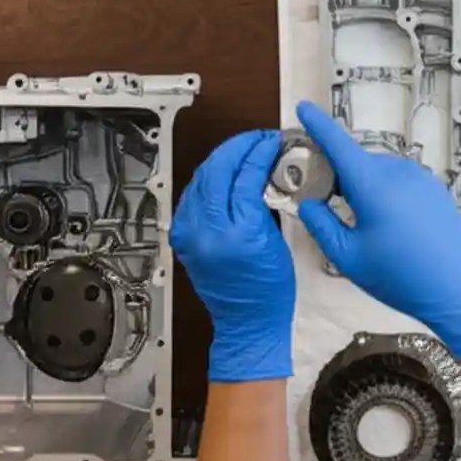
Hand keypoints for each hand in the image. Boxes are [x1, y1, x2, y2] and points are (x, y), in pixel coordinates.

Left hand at [171, 130, 295, 381]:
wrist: (247, 321)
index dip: (259, 153)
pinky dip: (209, 178)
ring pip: (201, 178)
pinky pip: (193, 195)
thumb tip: (264, 167)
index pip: (244, 176)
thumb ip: (264, 202)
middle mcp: (208, 231)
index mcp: (238, 233)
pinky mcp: (183, 236)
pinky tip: (224, 172)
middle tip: (258, 140)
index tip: (271, 142)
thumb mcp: (277, 240)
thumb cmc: (270, 290)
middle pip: (217, 170)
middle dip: (239, 148)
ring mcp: (190, 233)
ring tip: (244, 151)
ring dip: (223, 159)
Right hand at [295, 102, 460, 358]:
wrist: (459, 287)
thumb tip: (308, 203)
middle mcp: (397, 171)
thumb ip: (320, 225)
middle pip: (356, 162)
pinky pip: (399, 181)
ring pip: (378, 173)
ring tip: (364, 226)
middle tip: (326, 205)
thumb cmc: (400, 275)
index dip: (317, 124)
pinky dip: (385, 193)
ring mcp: (420, 177)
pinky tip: (390, 226)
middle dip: (338, 175)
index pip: (337, 143)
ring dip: (363, 187)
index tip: (303, 107)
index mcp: (371, 182)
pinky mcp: (434, 189)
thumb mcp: (347, 256)